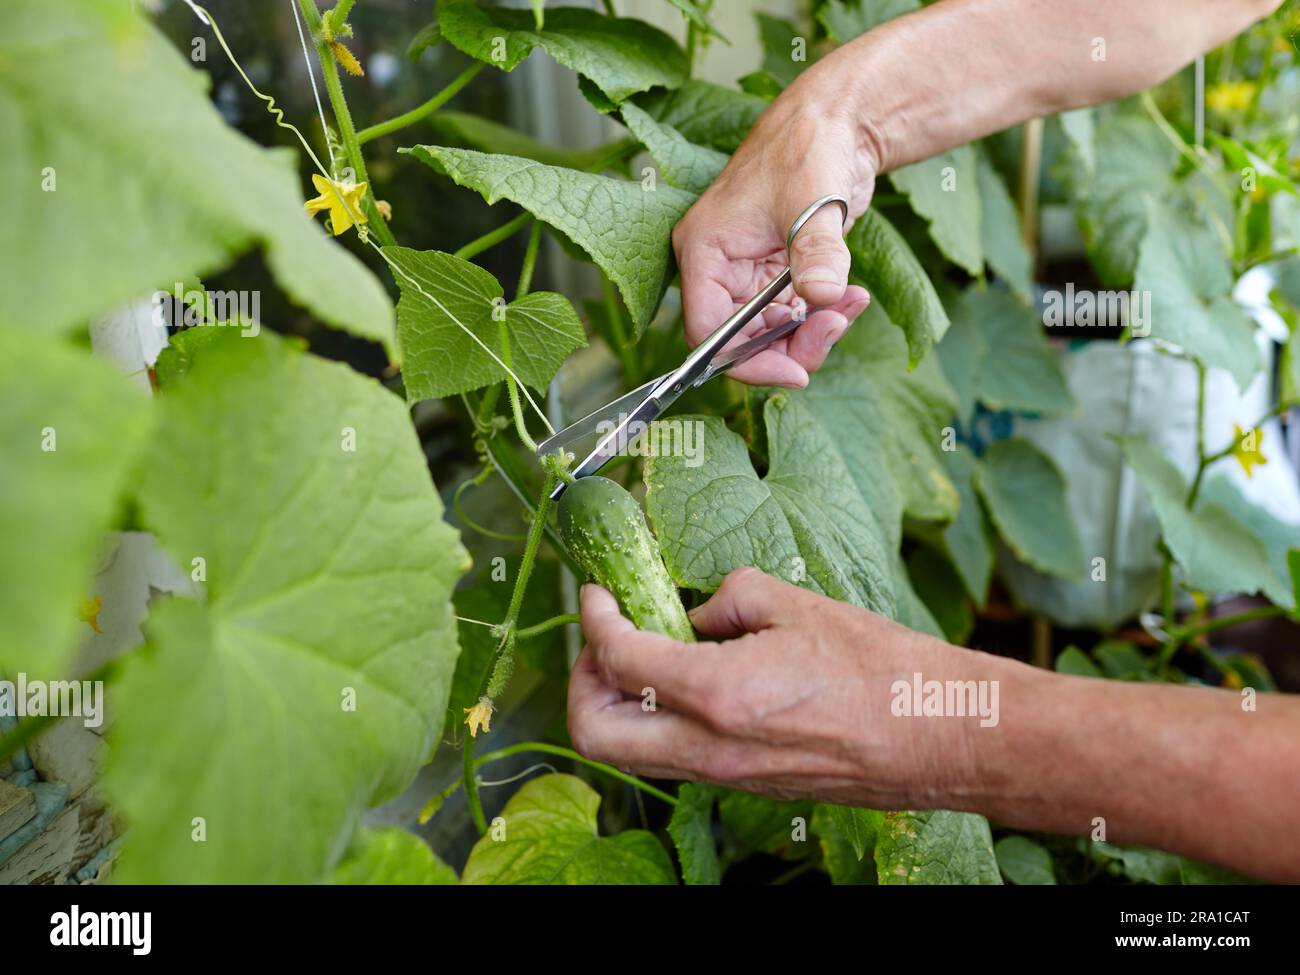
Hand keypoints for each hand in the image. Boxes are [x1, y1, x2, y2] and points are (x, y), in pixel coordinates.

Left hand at [567, 567, 1016, 808]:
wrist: (935, 734)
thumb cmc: (878, 667)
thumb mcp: (794, 605)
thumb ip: (725, 600)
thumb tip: (692, 614)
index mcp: (715, 694)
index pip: (617, 658)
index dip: (595, 619)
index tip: (597, 593)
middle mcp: (707, 748)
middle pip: (593, 731)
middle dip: (583, 678)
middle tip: (607, 635)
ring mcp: (723, 776)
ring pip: (626, 754)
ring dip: (615, 702)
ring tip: (645, 654)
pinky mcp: (742, 785)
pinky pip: (670, 757)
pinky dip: (656, 719)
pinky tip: (689, 679)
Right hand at [672, 66, 878, 387]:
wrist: (837, 121)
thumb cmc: (809, 146)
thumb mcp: (813, 203)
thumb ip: (817, 254)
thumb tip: (824, 297)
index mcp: (705, 251)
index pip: (708, 332)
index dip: (746, 361)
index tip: (795, 370)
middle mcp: (719, 268)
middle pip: (741, 341)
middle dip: (790, 346)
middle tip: (836, 326)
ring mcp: (747, 273)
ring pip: (769, 334)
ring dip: (814, 331)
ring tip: (853, 304)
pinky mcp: (775, 273)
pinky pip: (792, 316)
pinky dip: (823, 316)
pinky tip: (853, 297)